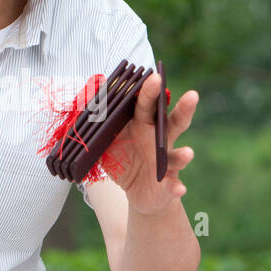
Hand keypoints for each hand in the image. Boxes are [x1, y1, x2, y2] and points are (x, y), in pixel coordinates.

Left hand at [108, 72, 198, 215]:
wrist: (137, 193)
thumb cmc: (124, 160)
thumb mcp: (106, 143)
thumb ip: (97, 130)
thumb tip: (79, 112)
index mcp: (145, 125)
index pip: (149, 105)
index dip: (151, 92)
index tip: (154, 77)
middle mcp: (161, 140)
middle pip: (174, 122)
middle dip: (183, 108)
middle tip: (191, 95)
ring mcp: (168, 163)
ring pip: (178, 156)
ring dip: (183, 155)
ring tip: (187, 154)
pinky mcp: (169, 186)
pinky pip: (174, 186)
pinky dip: (176, 188)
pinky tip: (179, 189)